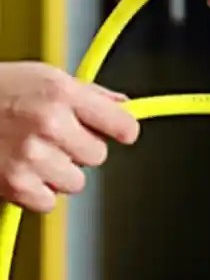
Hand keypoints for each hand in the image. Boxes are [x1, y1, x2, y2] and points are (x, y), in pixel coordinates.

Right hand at [0, 62, 139, 212]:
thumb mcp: (40, 77)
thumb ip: (86, 94)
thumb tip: (124, 106)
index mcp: (61, 93)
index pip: (124, 126)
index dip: (120, 131)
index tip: (113, 132)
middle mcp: (50, 123)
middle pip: (98, 156)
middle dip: (78, 150)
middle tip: (49, 138)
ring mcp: (32, 156)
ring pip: (75, 182)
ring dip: (56, 173)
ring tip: (27, 153)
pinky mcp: (15, 185)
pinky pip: (48, 201)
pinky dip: (34, 192)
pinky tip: (15, 170)